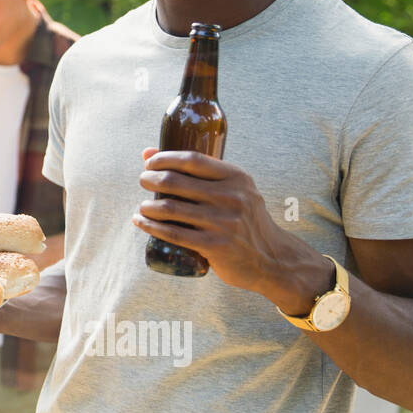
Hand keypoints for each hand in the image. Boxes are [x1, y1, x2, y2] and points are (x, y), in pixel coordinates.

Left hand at [131, 147, 327, 309]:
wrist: (272, 259)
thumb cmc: (243, 219)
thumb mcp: (234, 190)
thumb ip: (199, 173)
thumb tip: (148, 153)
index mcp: (236, 178)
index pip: (192, 159)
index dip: (164, 158)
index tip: (149, 162)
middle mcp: (231, 197)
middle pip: (176, 182)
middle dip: (151, 180)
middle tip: (143, 182)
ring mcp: (223, 222)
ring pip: (170, 209)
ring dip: (147, 206)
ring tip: (142, 207)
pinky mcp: (215, 246)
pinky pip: (173, 234)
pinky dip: (151, 226)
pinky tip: (140, 222)